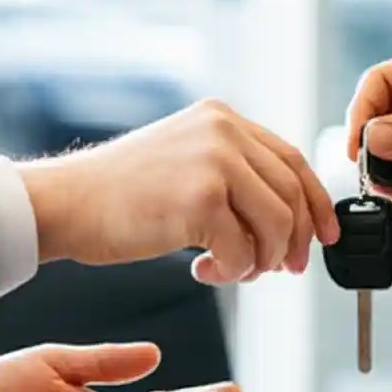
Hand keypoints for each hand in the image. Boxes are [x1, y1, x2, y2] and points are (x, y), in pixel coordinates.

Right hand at [18, 99, 338, 283]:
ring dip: (263, 260)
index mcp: (223, 119)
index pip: (292, 160)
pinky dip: (232, 271)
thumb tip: (288, 220)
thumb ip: (234, 176)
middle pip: (291, 195)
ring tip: (237, 270)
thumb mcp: (185, 161)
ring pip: (277, 225)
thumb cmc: (120, 194)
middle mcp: (223, 132)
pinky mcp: (200, 199)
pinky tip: (203, 270)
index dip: (316, 202)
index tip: (325, 235)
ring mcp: (213, 162)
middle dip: (296, 241)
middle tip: (286, 269)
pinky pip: (244, 251)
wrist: (66, 202)